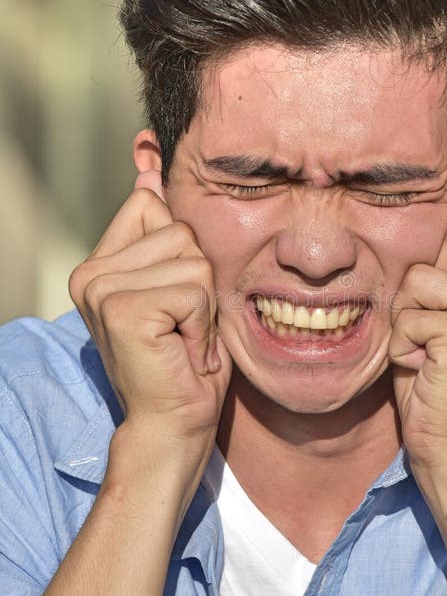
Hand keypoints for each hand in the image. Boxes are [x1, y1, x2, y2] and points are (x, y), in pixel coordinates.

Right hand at [69, 170, 231, 493]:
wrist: (173, 425)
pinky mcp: (122, 307)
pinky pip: (195, 289)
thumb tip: (149, 169)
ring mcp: (101, 288)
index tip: (172, 306)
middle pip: (182, 231)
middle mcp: (91, 272)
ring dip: (205, 306)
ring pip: (193, 259)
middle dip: (201, 283)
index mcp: (99, 264)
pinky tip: (184, 351)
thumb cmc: (184, 362)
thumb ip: (161, 234)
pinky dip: (203, 324)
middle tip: (183, 330)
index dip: (184, 254)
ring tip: (184, 340)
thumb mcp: (180, 288)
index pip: (153, 207)